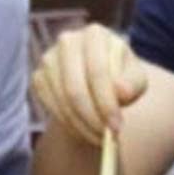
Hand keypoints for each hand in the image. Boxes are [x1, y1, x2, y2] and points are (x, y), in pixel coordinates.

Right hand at [31, 23, 148, 146]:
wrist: (96, 80)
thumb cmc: (120, 77)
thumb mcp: (135, 79)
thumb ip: (134, 84)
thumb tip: (121, 92)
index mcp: (95, 34)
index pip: (98, 72)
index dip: (106, 104)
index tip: (116, 129)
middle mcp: (67, 41)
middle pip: (76, 90)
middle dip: (92, 119)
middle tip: (105, 140)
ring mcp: (49, 59)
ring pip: (62, 102)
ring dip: (80, 126)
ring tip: (98, 138)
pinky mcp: (38, 77)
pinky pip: (50, 107)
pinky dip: (67, 124)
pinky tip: (82, 130)